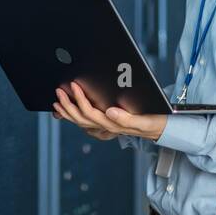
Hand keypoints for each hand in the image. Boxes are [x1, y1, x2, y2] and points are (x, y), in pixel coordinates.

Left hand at [51, 81, 168, 140]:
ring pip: (80, 121)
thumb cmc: (151, 123)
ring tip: (58, 101)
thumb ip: (126, 118)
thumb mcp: (143, 121)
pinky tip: (67, 112)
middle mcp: (105, 126)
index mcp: (112, 124)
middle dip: (68, 104)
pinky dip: (73, 117)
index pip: (90, 112)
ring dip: (67, 111)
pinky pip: (85, 122)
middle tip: (59, 91)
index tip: (74, 86)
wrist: (157, 128)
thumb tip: (109, 111)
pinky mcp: (104, 124)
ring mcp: (104, 126)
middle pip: (80, 118)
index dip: (80, 99)